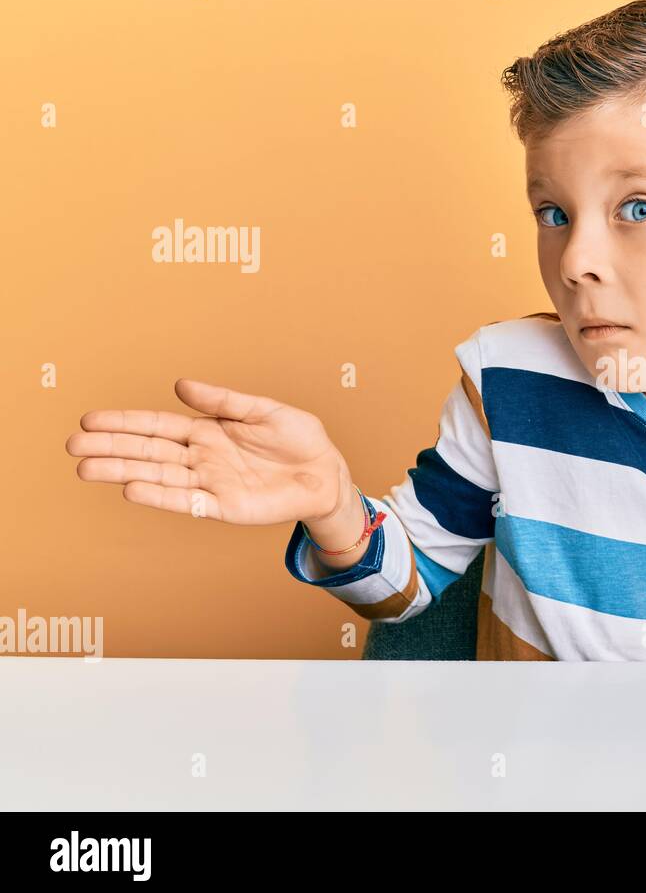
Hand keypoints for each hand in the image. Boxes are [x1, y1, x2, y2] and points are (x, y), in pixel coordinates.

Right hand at [66, 380, 351, 524]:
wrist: (327, 473)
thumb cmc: (298, 440)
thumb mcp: (262, 410)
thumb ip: (223, 401)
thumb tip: (180, 385)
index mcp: (207, 431)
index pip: (157, 425)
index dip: (124, 422)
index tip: (89, 419)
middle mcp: (201, 458)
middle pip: (148, 451)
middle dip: (111, 448)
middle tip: (72, 446)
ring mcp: (210, 484)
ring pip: (158, 476)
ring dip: (123, 472)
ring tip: (87, 469)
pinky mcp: (225, 507)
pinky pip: (188, 502)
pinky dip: (161, 496)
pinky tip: (133, 489)